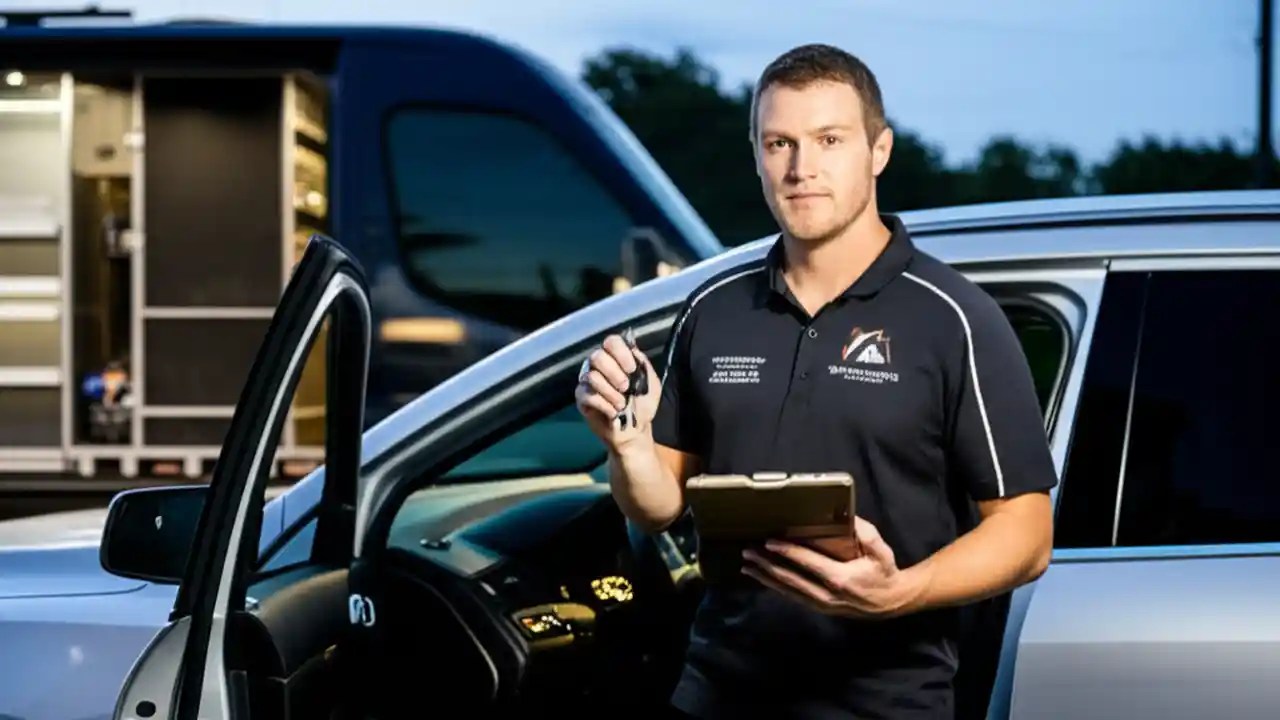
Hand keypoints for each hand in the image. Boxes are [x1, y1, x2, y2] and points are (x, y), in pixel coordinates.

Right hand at [574, 331, 660, 451]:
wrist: (635, 430)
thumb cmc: (643, 404)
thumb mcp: (651, 383)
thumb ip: (643, 365)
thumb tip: (633, 350)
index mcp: (617, 358)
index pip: (611, 342)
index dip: (621, 353)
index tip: (632, 369)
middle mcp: (599, 365)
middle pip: (598, 356)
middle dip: (615, 373)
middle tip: (626, 388)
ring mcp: (588, 381)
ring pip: (592, 377)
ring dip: (611, 393)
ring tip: (622, 404)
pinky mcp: (581, 398)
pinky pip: (587, 395)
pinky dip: (604, 404)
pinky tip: (614, 412)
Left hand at [741, 517, 928, 619]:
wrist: (893, 603)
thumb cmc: (884, 572)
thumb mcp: (882, 550)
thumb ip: (866, 534)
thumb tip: (849, 518)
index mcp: (840, 578)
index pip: (807, 563)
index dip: (787, 552)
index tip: (768, 542)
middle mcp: (827, 594)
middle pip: (790, 579)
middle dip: (767, 565)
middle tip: (748, 553)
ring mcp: (822, 604)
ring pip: (788, 591)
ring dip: (766, 578)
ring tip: (747, 567)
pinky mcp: (820, 608)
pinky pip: (793, 597)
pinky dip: (776, 587)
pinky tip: (764, 579)